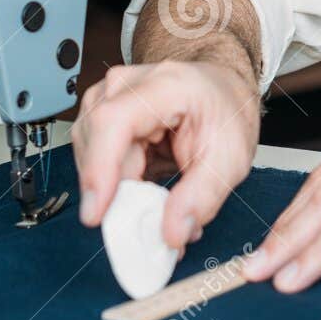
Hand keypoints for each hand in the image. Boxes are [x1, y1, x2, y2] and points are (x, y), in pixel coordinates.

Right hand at [72, 57, 260, 250]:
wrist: (222, 91)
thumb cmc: (225, 113)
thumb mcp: (230, 159)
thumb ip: (201, 198)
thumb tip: (172, 234)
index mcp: (165, 86)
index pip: (114, 122)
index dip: (99, 169)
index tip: (97, 212)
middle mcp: (127, 85)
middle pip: (96, 144)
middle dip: (116, 193)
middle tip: (148, 222)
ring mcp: (109, 98)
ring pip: (90, 156)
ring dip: (118, 189)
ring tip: (156, 200)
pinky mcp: (102, 117)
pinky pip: (96, 160)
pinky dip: (117, 184)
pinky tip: (145, 188)